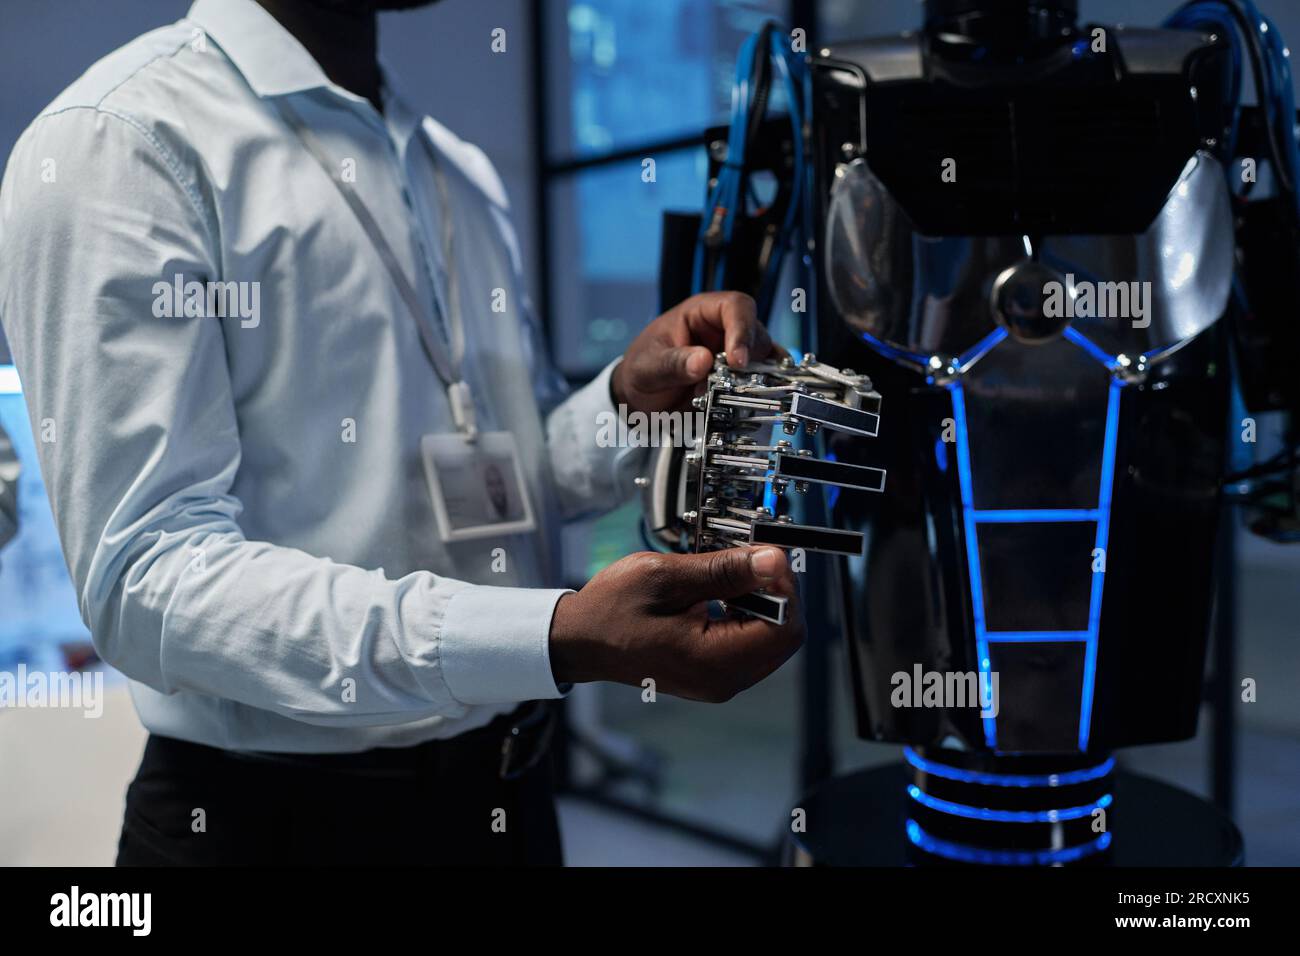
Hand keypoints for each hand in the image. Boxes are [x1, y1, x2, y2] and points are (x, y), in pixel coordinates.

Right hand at [548, 546, 803, 702]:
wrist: (581, 640)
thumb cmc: (612, 610)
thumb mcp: (666, 576)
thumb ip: (724, 569)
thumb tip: (772, 561)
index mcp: (713, 661)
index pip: (784, 628)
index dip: (786, 587)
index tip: (767, 556)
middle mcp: (723, 680)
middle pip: (785, 637)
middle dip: (777, 593)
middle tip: (751, 561)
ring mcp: (720, 681)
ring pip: (772, 639)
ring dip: (763, 602)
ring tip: (732, 575)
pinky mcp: (714, 674)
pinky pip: (752, 645)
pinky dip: (749, 615)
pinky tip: (725, 594)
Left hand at [610, 291, 777, 414]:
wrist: (638, 399)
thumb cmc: (640, 371)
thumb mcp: (647, 367)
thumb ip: (673, 364)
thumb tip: (703, 360)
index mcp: (700, 313)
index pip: (734, 307)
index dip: (742, 329)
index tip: (737, 360)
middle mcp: (721, 329)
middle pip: (755, 332)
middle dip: (750, 358)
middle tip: (733, 383)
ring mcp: (732, 353)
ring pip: (762, 357)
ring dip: (755, 377)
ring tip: (732, 394)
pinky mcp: (737, 377)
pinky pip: (760, 378)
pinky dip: (761, 389)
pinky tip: (752, 398)